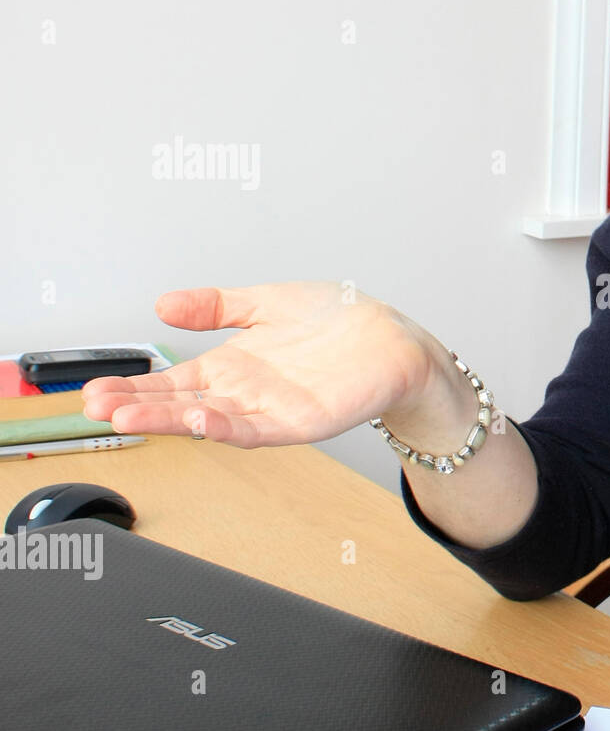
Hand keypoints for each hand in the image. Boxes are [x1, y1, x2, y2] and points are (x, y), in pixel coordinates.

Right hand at [82, 283, 444, 447]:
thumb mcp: (265, 302)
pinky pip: (258, 429)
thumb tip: (164, 303)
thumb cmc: (338, 322)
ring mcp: (271, 410)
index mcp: (233, 365)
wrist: (394, 340)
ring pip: (210, 420)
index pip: (172, 380)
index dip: (134, 384)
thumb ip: (215, 306)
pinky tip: (200, 420)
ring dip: (171, 420)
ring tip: (128, 416)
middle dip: (137, 405)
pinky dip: (228, 427)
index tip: (95, 388)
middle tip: (94, 406)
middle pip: (181, 403)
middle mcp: (246, 392)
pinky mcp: (302, 422)